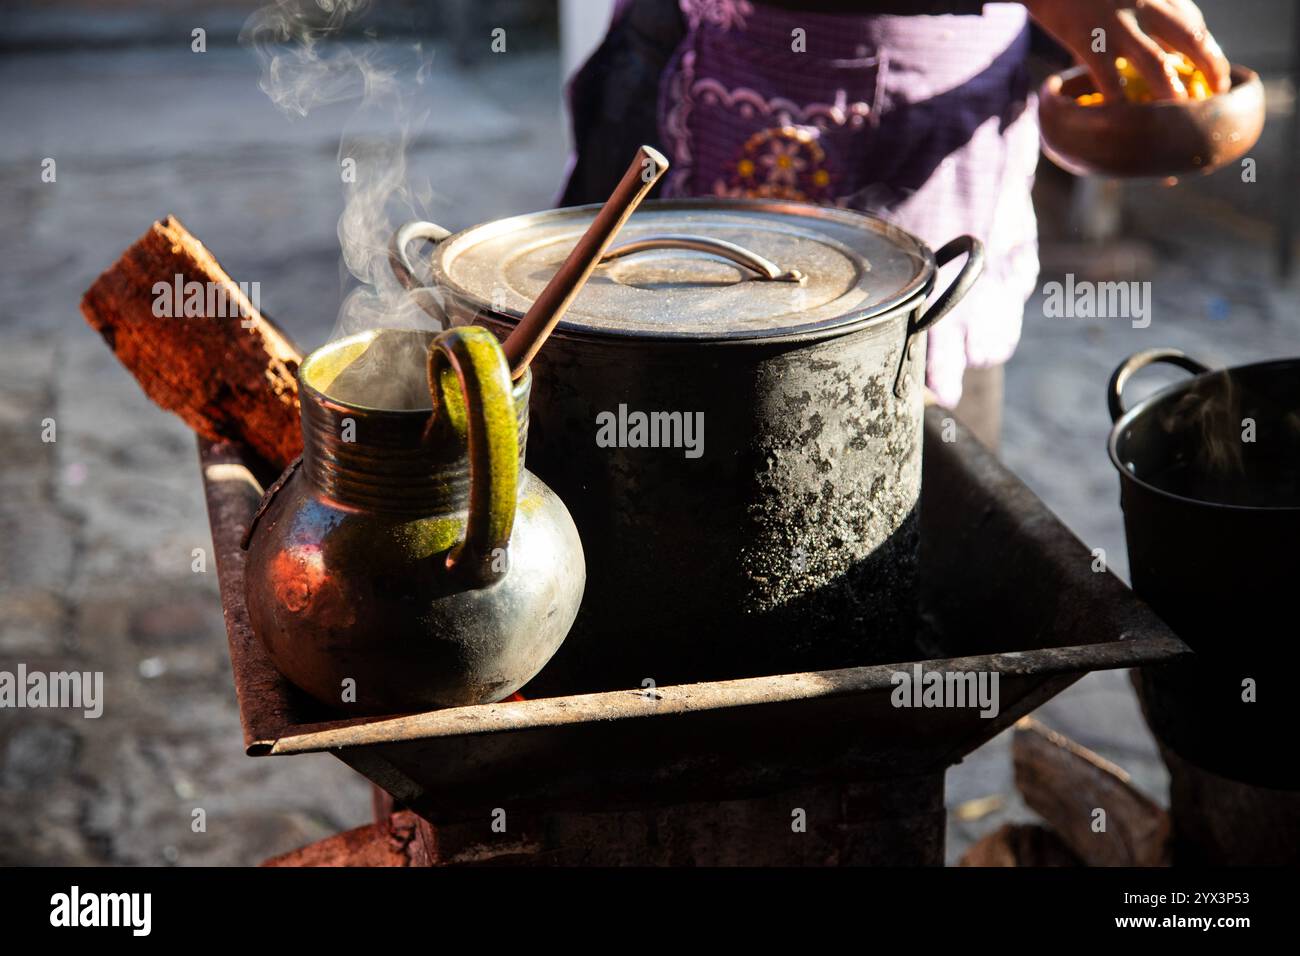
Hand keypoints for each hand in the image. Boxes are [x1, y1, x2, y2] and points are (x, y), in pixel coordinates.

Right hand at [1023, 0, 1230, 100]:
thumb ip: (1129, 14)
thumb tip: (1129, 56)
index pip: (1192, 23)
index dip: (1207, 50)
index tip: (1211, 72)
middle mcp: (1144, 5)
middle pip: (1191, 40)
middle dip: (1210, 68)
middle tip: (1216, 95)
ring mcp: (1117, 25)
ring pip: (1157, 64)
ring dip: (1172, 93)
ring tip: (1179, 114)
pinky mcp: (1088, 41)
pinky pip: (1110, 79)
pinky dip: (1118, 101)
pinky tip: (1121, 117)